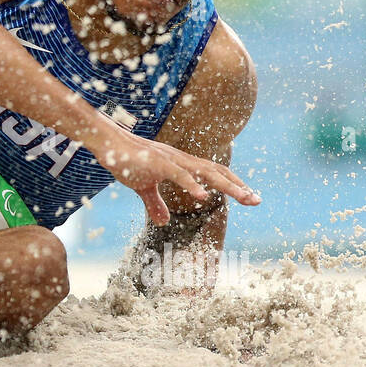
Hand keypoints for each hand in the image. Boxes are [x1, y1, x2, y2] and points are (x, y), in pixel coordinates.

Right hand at [88, 125, 259, 226]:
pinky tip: (204, 196)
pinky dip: (192, 185)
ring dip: (227, 185)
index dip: (232, 183)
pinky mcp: (157, 163)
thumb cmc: (125, 161)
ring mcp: (171, 160)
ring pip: (206, 172)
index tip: (249, 196)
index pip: (214, 173)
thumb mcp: (142, 188)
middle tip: (258, 200)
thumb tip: (163, 222)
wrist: (107, 144)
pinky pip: (179, 175)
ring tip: (245, 197)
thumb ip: (155, 204)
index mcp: (181, 164)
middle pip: (217, 172)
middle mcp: (182, 160)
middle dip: (238, 186)